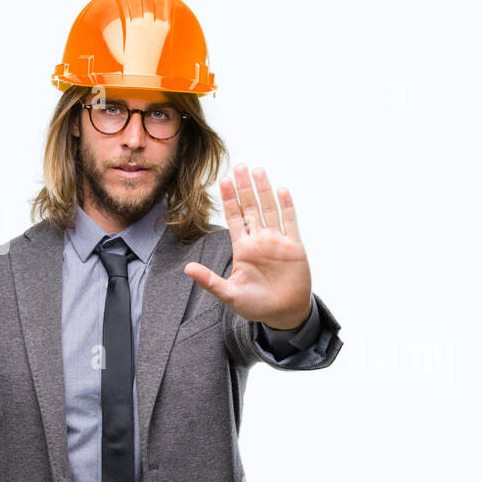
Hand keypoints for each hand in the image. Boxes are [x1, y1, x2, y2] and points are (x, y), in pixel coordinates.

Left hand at [184, 163, 312, 329]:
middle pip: (250, 208)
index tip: (222, 181)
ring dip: (264, 191)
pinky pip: (290, 222)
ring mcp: (277, 242)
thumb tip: (187, 269)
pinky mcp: (294, 247)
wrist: (284, 314)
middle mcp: (259, 241)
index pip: (234, 218)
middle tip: (239, 167)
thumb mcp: (230, 294)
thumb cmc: (256, 306)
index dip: (229, 200)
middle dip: (244, 188)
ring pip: (269, 209)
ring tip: (257, 171)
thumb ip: (210, 281)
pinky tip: (281, 191)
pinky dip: (286, 206)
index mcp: (242, 249)